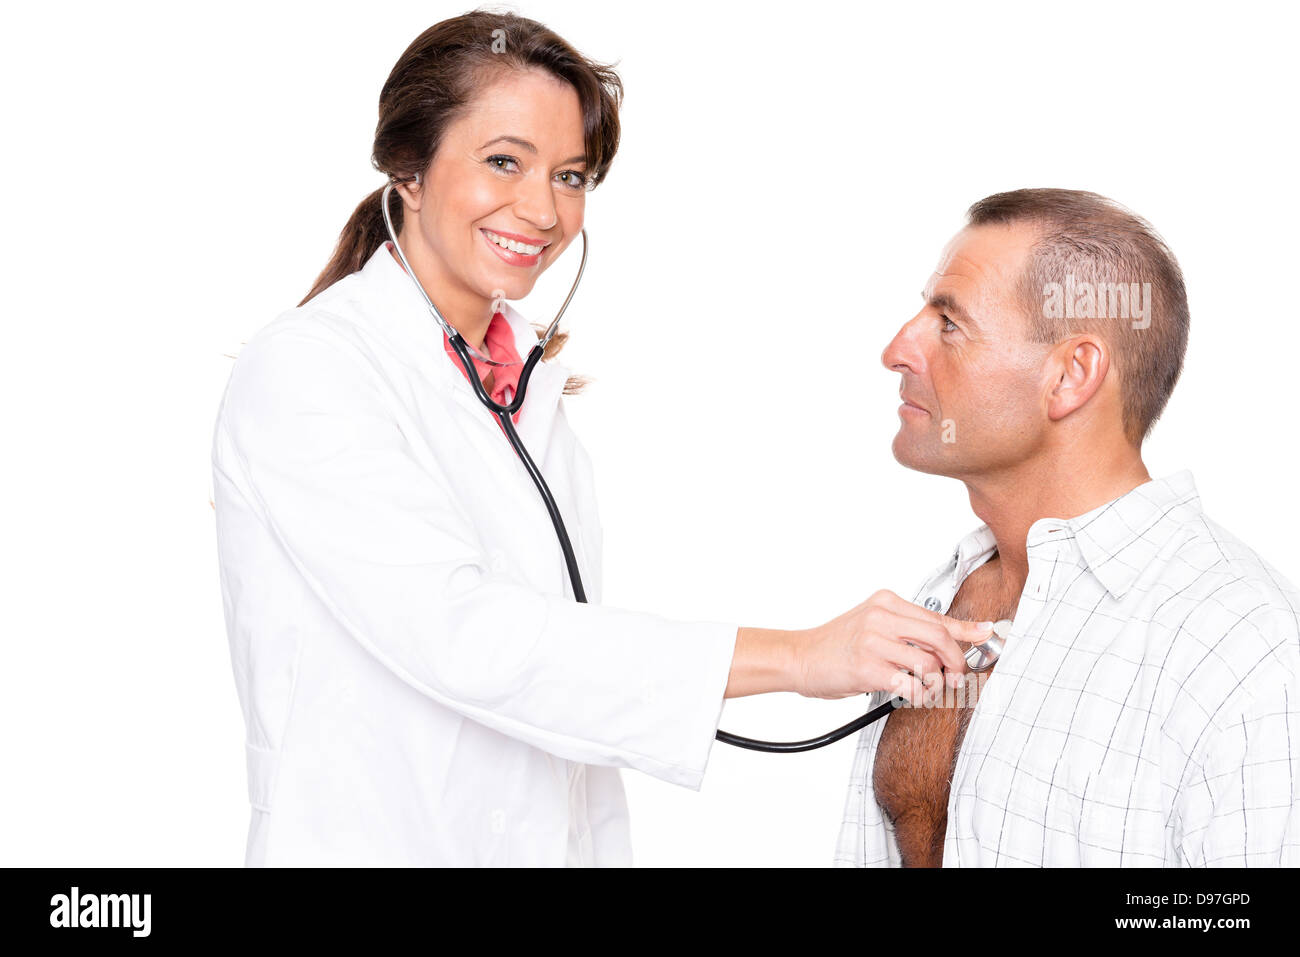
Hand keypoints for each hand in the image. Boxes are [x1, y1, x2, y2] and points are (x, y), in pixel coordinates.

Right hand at [792, 590, 993, 705]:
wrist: (800, 657)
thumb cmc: (836, 646)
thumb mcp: (872, 626)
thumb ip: (905, 629)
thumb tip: (946, 643)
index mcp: (885, 602)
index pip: (936, 617)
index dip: (966, 630)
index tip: (987, 634)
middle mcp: (881, 616)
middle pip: (939, 637)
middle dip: (956, 662)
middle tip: (956, 678)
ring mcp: (874, 641)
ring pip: (928, 662)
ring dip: (935, 683)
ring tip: (927, 690)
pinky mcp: (868, 667)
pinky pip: (911, 684)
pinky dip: (920, 695)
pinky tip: (913, 696)